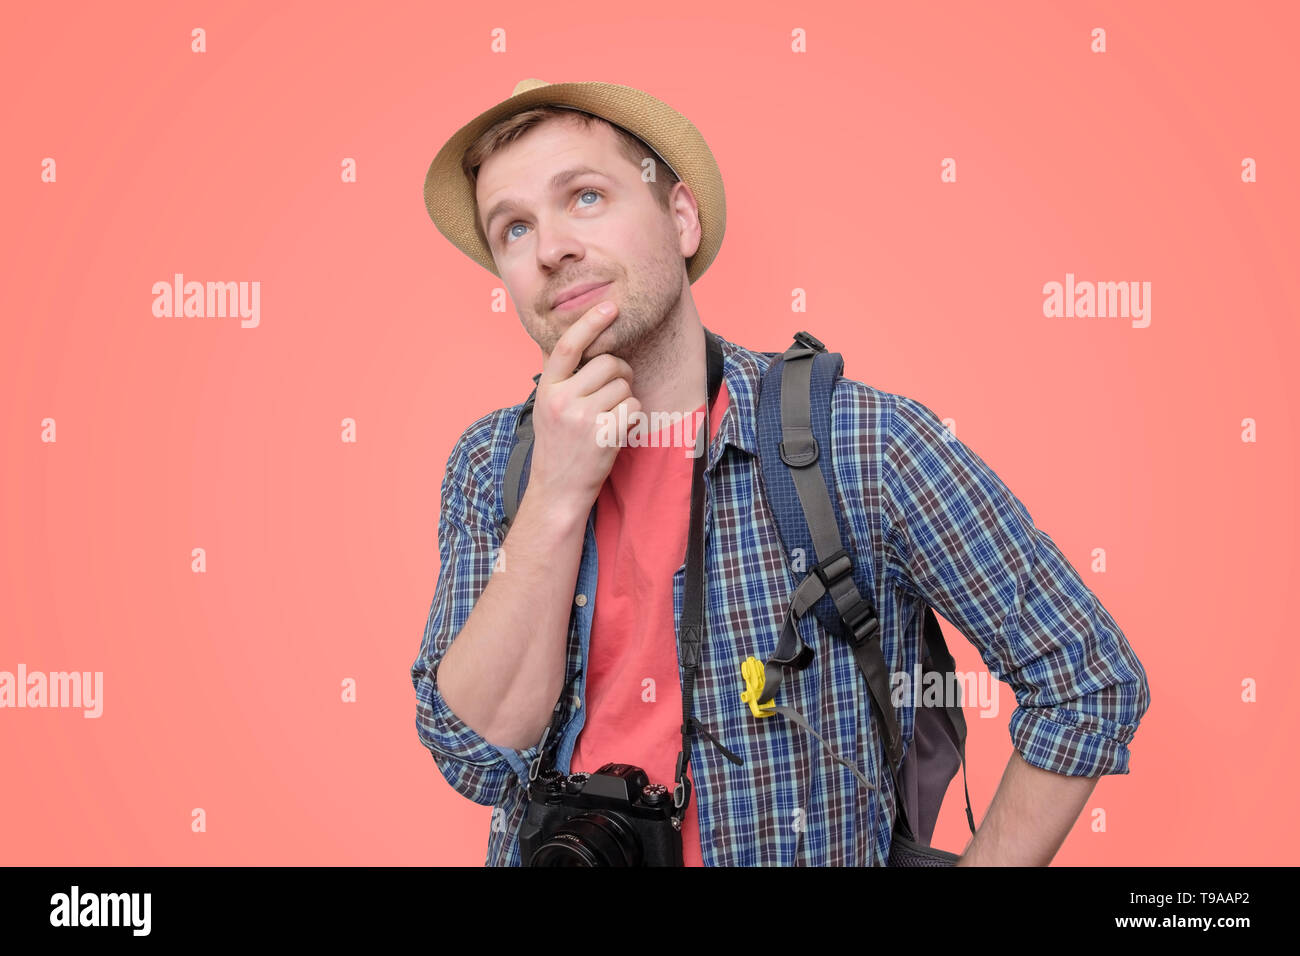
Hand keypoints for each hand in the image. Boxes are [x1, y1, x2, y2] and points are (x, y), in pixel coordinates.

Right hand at [526, 301, 640, 519]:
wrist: (558, 490)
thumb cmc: (559, 445)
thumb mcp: (548, 407)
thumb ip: (560, 377)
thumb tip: (576, 339)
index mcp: (548, 389)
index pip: (567, 346)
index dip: (590, 323)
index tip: (609, 306)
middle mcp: (562, 400)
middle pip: (607, 363)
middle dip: (621, 371)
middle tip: (617, 387)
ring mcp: (583, 418)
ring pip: (624, 385)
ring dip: (626, 398)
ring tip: (611, 416)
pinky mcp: (604, 435)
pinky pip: (633, 407)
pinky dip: (632, 416)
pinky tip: (618, 429)